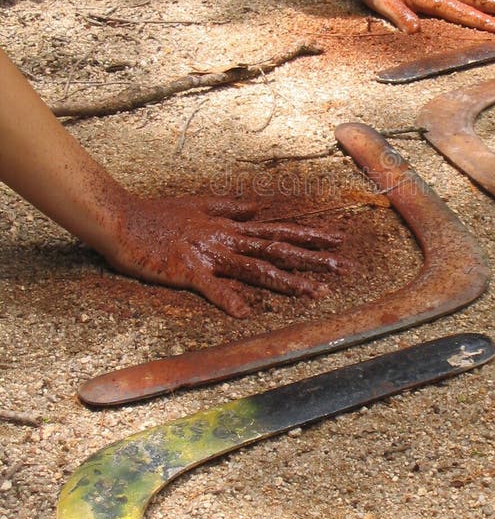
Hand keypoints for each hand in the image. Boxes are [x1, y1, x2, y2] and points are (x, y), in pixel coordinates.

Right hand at [106, 194, 346, 317]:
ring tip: (316, 294)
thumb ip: (231, 207)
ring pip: (255, 268)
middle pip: (278, 249)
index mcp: (231, 228)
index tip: (339, 241)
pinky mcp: (187, 271)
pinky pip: (211, 287)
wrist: (123, 219)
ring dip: (287, 282)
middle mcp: (227, 240)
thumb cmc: (160, 214)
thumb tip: (258, 208)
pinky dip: (228, 299)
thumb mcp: (201, 204)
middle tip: (345, 266)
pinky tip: (245, 314)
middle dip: (314, 258)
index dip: (309, 236)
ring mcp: (209, 255)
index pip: (278, 231)